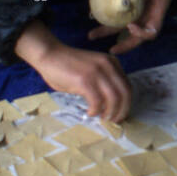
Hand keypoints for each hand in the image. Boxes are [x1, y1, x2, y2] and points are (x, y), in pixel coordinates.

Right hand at [15, 20, 132, 121]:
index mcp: (112, 63)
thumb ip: (103, 81)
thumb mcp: (92, 70)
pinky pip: (97, 101)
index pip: (127, 86)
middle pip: (124, 93)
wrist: (49, 54)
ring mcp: (97, 72)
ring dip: (110, 113)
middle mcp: (108, 65)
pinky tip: (90, 113)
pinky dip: (95, 110)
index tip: (120, 114)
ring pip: (114, 98)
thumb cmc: (67, 65)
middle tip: (115, 121)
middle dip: (122, 110)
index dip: (126, 103)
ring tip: (103, 119)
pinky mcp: (84, 80)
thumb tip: (110, 104)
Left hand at [87, 0, 176, 55]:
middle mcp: (146, 20)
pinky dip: (107, 20)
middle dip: (123, 45)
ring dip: (107, 32)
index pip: (151, 33)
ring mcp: (137, 18)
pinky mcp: (129, 12)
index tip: (130, 26)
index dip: (141, 33)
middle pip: (135, 38)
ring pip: (122, 29)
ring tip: (91, 35)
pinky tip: (94, 16)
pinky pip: (118, 19)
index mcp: (156, 16)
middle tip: (111, 50)